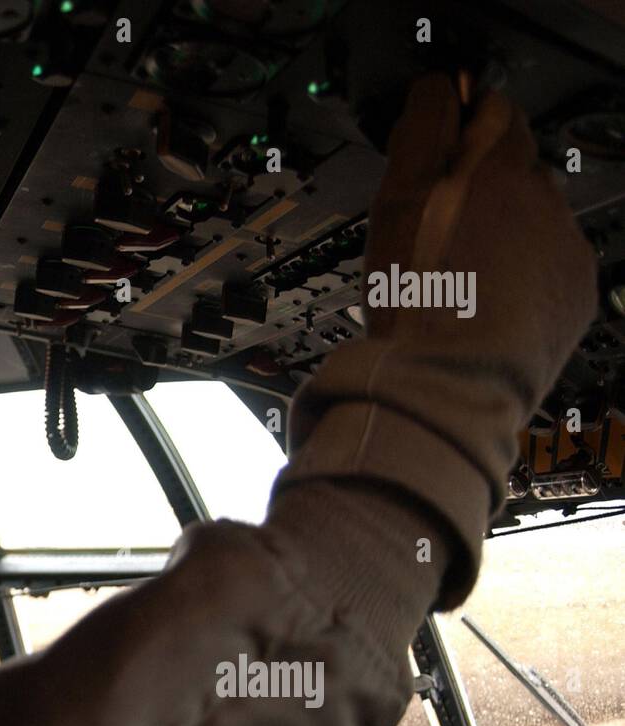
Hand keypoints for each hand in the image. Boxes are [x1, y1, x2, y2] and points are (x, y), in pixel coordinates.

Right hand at [362, 73, 598, 410]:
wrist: (449, 388)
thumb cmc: (420, 302)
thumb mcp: (395, 206)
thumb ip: (421, 135)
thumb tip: (437, 92)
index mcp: (499, 172)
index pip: (495, 112)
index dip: (464, 123)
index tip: (441, 147)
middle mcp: (547, 203)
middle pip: (515, 170)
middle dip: (481, 186)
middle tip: (437, 225)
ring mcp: (567, 251)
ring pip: (535, 220)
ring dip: (504, 232)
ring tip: (460, 271)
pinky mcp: (576, 295)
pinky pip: (553, 266)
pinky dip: (525, 273)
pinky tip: (489, 298)